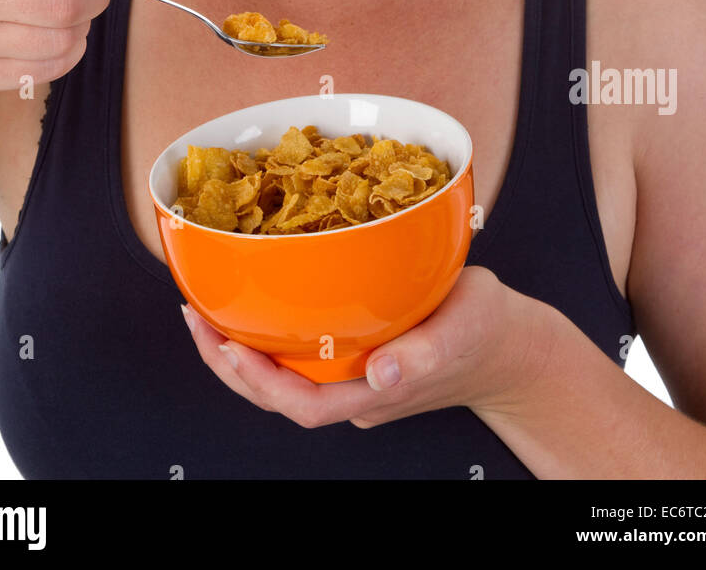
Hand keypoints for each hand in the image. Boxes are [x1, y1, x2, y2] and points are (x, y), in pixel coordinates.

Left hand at [182, 266, 554, 428]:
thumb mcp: (463, 332)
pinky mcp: (356, 352)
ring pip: (282, 375)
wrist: (510, 346)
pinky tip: (254, 301)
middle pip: (277, 395)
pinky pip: (301, 351)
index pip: (302, 405)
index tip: (226, 345)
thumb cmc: (486, 333)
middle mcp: (355, 390)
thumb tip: (382, 371)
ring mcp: (353, 374)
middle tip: (195, 318)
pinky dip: (269, 331)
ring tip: (207, 310)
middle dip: (227, 364)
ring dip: (238, 348)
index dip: (257, 382)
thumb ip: (424, 355)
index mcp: (374, 392)